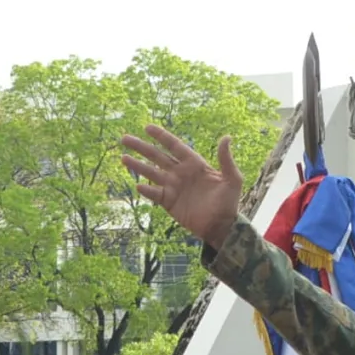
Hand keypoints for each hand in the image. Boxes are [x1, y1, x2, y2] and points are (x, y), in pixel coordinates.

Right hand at [119, 124, 243, 244]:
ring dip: (137, 165)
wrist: (221, 227)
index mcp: (194, 163)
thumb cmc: (229, 202)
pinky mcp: (169, 202)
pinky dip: (147, 190)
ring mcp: (173, 187)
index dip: (161, 136)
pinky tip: (138, 185)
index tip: (147, 127)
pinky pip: (154, 194)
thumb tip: (226, 137)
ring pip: (151, 173)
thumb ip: (226, 159)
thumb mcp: (232, 179)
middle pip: (157, 156)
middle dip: (141, 147)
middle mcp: (180, 172)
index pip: (174, 146)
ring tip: (123, 157)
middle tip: (125, 138)